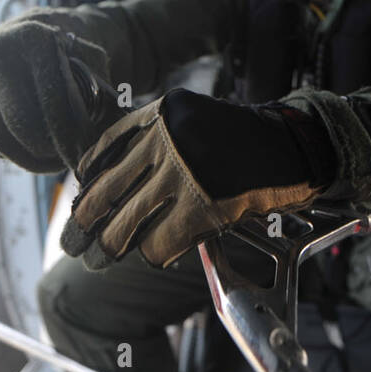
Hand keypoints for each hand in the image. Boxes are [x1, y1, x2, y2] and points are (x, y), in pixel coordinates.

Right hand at [0, 20, 114, 173]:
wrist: (20, 39)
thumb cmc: (64, 56)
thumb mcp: (88, 60)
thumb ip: (99, 85)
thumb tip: (111, 123)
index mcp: (32, 38)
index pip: (54, 102)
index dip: (72, 135)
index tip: (83, 153)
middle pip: (25, 127)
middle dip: (51, 151)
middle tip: (68, 162)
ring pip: (2, 140)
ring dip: (30, 158)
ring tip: (51, 160)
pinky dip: (8, 152)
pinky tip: (25, 146)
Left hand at [61, 89, 337, 269]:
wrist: (298, 147)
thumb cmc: (249, 139)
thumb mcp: (197, 120)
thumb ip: (159, 141)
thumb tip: (119, 186)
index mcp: (163, 112)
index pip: (107, 146)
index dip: (88, 176)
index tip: (80, 195)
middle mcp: (167, 138)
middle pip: (107, 188)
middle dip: (83, 220)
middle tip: (71, 239)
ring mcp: (183, 173)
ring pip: (125, 222)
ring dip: (108, 246)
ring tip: (96, 259)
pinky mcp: (202, 207)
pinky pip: (159, 242)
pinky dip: (152, 254)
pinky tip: (153, 256)